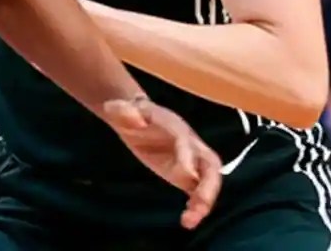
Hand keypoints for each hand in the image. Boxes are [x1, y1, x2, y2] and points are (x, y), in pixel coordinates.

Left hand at [103, 96, 221, 229]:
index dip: (186, 157)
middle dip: (209, 184)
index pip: (184, 140)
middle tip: (200, 204)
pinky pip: (197, 190)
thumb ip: (124, 112)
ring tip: (191, 219)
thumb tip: (135, 120)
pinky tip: (188, 220)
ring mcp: (191, 159)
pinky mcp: (186, 173)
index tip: (185, 176)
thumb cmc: (128, 113)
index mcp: (174, 125)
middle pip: (210, 163)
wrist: (133, 117)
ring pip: (209, 179)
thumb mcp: (119, 109)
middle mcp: (189, 143)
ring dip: (205, 199)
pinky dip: (197, 205)